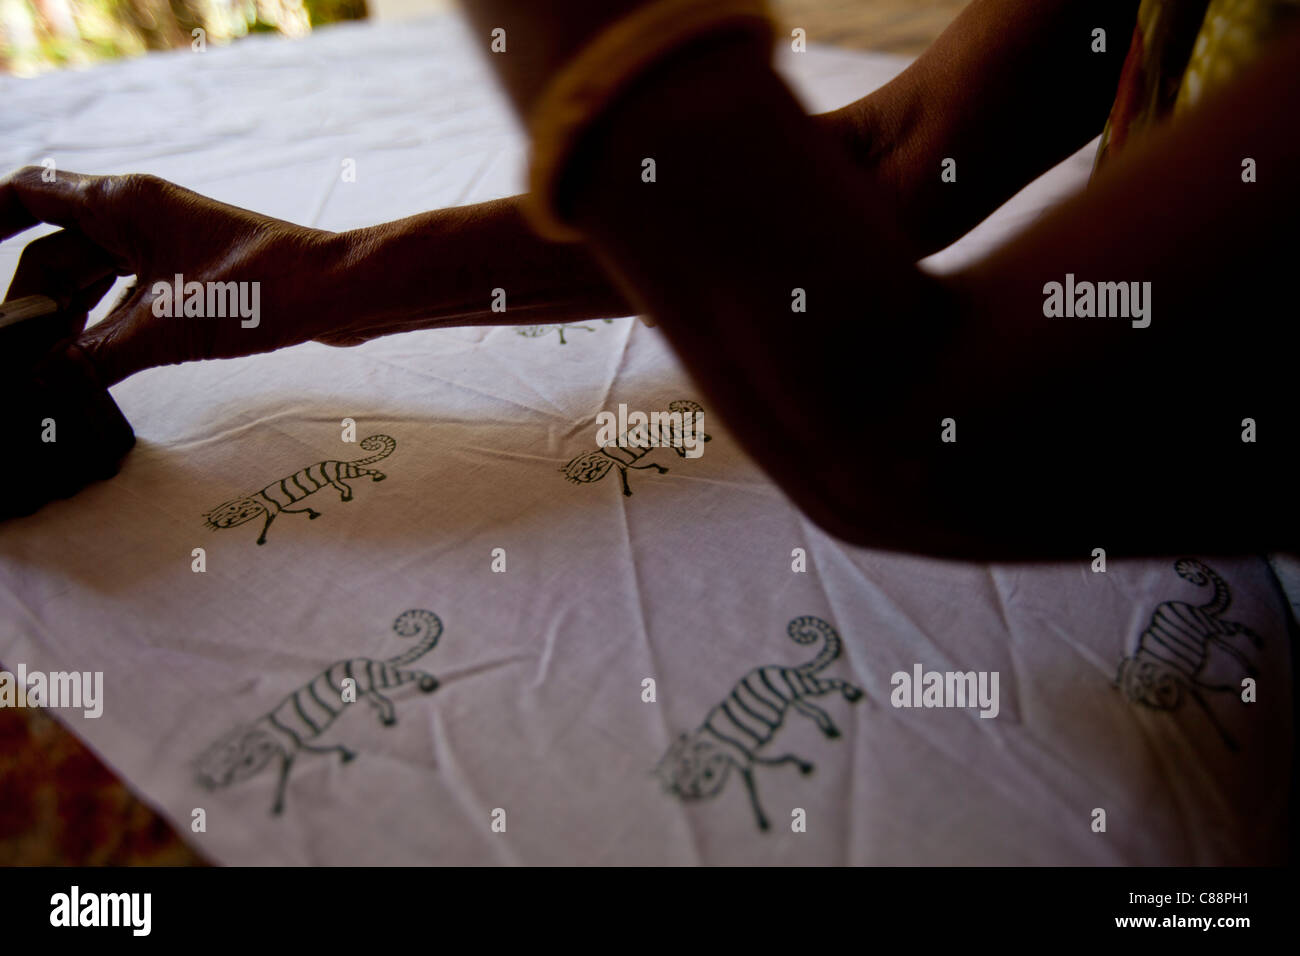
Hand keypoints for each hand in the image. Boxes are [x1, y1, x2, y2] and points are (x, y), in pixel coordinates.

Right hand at [1, 166, 351, 384]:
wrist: (340, 292)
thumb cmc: (266, 289)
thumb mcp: (168, 329)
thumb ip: (96, 356)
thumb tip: (41, 383)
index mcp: (124, 204)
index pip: (29, 195)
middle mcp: (140, 216)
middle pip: (56, 253)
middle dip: (32, 302)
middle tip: (15, 356)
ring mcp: (169, 245)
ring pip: (94, 279)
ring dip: (68, 320)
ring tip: (46, 368)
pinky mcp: (193, 276)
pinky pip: (128, 296)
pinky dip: (105, 327)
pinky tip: (93, 364)